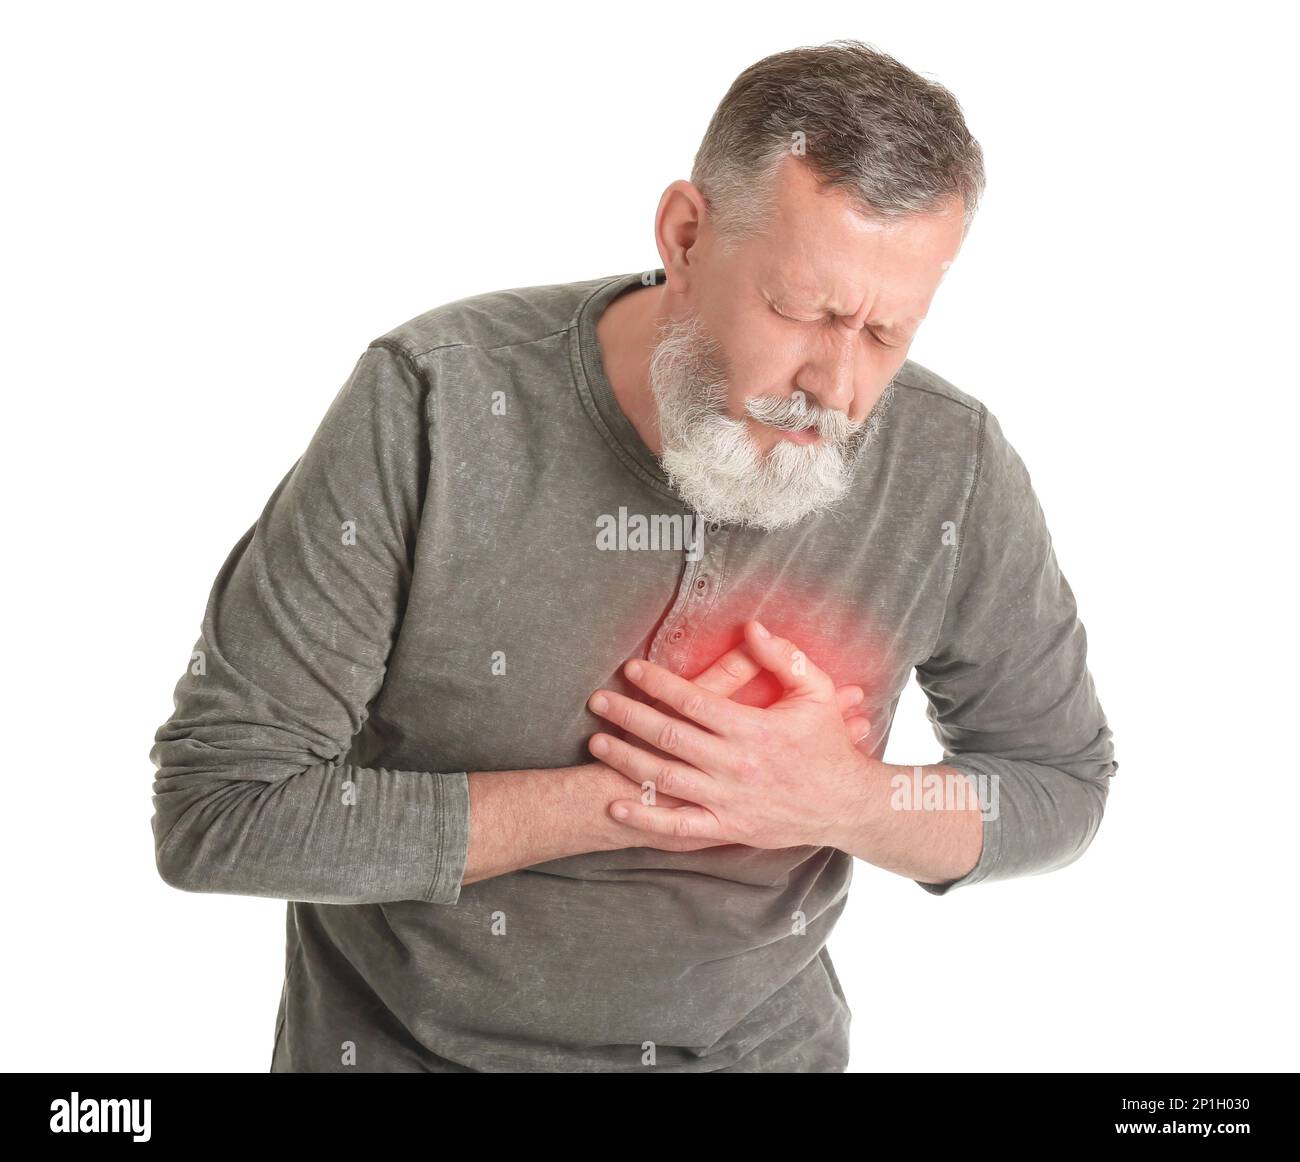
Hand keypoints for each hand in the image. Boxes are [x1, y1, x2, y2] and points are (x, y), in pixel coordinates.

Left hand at [586, 620, 878, 849]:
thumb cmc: (829, 744)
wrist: (847, 805)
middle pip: (669, 737)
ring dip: (626, 760)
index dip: (658, 683)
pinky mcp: (727, 828)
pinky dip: (645, 817)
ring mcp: (729, 800)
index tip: (631, 669)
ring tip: (595, 743)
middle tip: (597, 701)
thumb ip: (782, 658)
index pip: (694, 701)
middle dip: (629, 716)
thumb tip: (750, 626)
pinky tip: (616, 804)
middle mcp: (736, 765)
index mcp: (754, 729)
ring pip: (665, 779)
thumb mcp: (815, 692)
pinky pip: (679, 826)